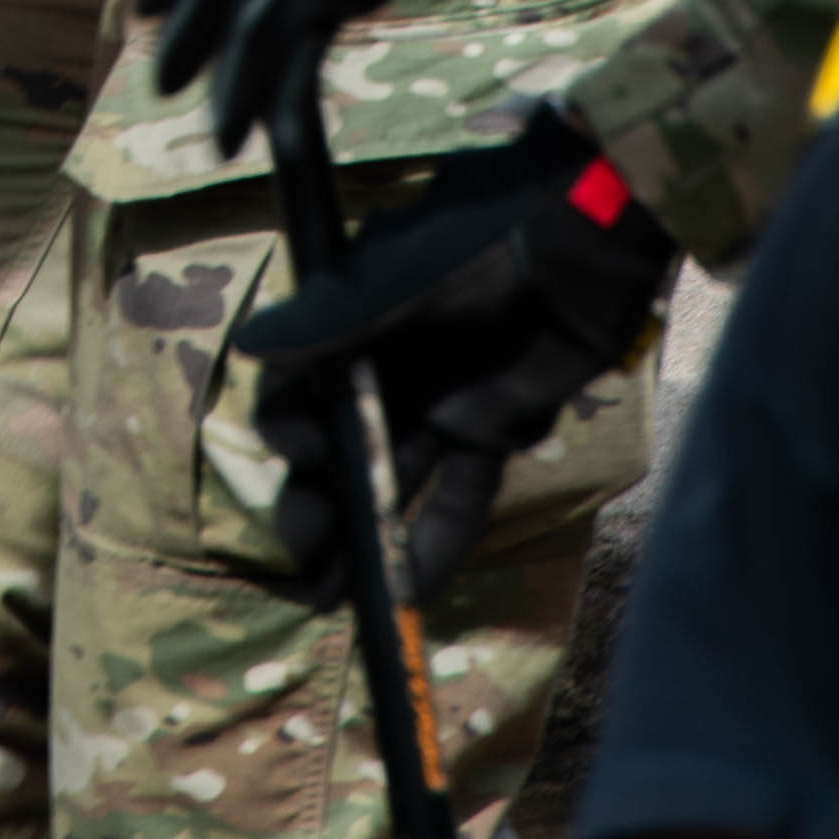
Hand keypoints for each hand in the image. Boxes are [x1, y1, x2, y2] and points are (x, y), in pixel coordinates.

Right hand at [239, 114, 673, 600]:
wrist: (585, 243)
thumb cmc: (484, 243)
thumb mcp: (402, 282)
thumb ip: (332, 322)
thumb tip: (253, 348)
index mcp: (352, 324)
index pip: (297, 389)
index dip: (288, 429)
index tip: (302, 458)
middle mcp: (387, 367)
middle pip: (337, 449)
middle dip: (317, 506)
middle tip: (308, 562)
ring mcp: (439, 400)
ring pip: (391, 480)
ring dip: (364, 538)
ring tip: (337, 596)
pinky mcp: (491, 429)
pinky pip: (459, 494)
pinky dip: (438, 541)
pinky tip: (412, 590)